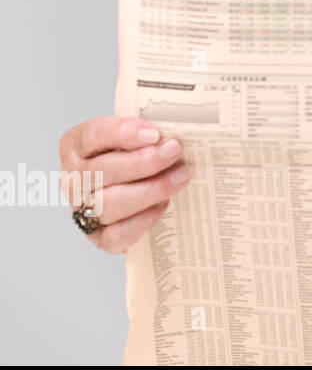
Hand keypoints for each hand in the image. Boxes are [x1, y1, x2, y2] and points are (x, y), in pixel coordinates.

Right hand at [58, 117, 190, 252]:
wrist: (139, 190)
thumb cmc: (137, 155)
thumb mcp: (136, 136)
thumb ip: (148, 132)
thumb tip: (173, 134)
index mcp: (77, 146)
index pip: (92, 135)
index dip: (122, 133)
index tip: (154, 134)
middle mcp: (74, 178)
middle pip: (102, 171)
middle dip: (144, 162)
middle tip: (174, 151)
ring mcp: (82, 210)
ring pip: (108, 203)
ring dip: (150, 190)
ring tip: (180, 177)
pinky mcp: (99, 237)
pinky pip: (117, 234)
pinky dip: (143, 219)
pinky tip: (163, 204)